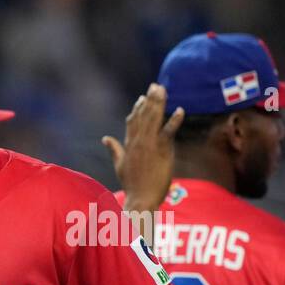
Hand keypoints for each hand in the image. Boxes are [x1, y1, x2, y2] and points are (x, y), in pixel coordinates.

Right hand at [103, 82, 183, 214]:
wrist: (140, 199)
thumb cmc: (132, 185)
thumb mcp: (120, 165)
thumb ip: (114, 149)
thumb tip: (105, 138)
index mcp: (128, 145)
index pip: (132, 122)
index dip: (138, 109)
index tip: (143, 97)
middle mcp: (138, 142)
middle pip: (143, 116)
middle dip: (149, 100)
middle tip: (155, 85)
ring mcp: (149, 145)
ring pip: (153, 120)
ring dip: (158, 103)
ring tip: (163, 90)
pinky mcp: (161, 151)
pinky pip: (168, 132)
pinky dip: (174, 121)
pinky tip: (179, 110)